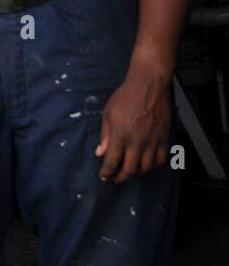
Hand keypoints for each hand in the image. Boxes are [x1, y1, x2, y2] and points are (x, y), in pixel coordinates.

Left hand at [96, 62, 172, 183]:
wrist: (149, 86)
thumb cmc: (125, 97)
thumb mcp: (108, 114)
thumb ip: (105, 135)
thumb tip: (100, 152)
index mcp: (121, 136)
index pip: (112, 161)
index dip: (107, 172)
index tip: (104, 177)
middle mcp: (137, 142)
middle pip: (130, 169)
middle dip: (121, 177)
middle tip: (116, 179)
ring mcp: (153, 141)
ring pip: (146, 167)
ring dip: (137, 173)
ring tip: (130, 172)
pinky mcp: (164, 138)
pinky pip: (161, 159)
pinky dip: (154, 166)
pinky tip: (147, 165)